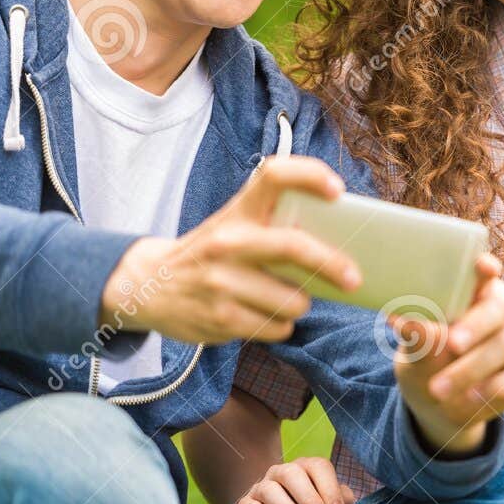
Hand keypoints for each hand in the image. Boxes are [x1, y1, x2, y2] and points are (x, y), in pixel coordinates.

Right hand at [100, 156, 361, 344]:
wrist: (147, 285)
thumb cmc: (211, 254)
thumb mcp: (234, 227)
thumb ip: (274, 226)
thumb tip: (340, 249)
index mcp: (237, 211)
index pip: (274, 175)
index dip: (310, 176)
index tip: (338, 191)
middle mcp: (227, 241)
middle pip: (293, 246)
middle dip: (333, 265)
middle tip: (355, 280)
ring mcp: (220, 281)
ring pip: (293, 300)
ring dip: (298, 304)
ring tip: (280, 297)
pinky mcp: (219, 318)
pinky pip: (278, 328)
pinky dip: (280, 326)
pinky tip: (260, 316)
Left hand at [392, 254, 503, 454]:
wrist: (443, 403)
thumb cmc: (428, 361)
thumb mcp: (416, 351)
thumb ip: (417, 335)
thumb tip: (397, 317)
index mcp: (474, 288)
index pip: (483, 270)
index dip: (486, 267)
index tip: (483, 266)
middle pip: (502, 305)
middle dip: (476, 327)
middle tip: (450, 345)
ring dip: (475, 368)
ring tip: (440, 390)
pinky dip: (499, 388)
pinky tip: (472, 399)